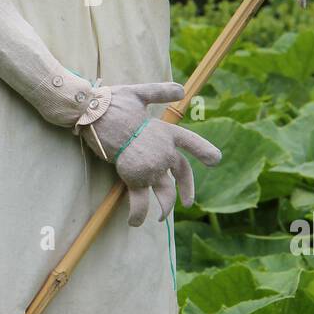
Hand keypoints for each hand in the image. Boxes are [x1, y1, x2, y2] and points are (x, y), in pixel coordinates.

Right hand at [80, 81, 221, 225]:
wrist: (97, 115)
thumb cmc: (115, 103)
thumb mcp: (139, 93)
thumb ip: (161, 92)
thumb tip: (182, 89)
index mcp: (167, 132)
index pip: (191, 143)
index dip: (204, 151)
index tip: (216, 160)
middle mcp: (164, 152)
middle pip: (182, 173)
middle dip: (187, 190)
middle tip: (189, 203)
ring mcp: (151, 167)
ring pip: (164, 193)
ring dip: (164, 207)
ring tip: (161, 217)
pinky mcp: (135, 178)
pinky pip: (140, 202)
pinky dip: (138, 214)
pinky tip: (134, 223)